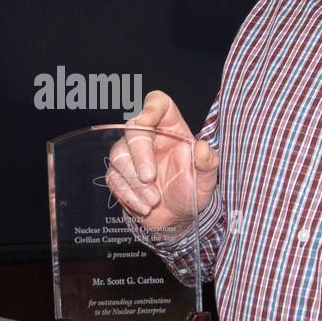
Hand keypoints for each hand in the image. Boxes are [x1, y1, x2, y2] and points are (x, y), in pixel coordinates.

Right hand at [104, 90, 218, 230]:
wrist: (178, 217)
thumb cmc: (192, 190)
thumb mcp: (206, 179)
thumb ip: (208, 163)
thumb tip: (202, 147)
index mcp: (171, 128)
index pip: (158, 103)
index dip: (150, 107)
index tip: (147, 121)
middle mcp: (149, 137)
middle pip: (133, 130)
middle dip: (139, 155)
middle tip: (150, 177)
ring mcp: (131, 155)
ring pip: (118, 155)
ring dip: (134, 181)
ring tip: (154, 200)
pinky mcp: (119, 174)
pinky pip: (113, 178)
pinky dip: (128, 194)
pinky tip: (144, 206)